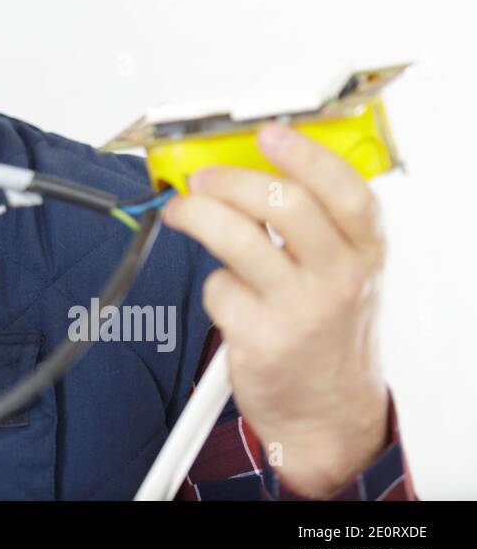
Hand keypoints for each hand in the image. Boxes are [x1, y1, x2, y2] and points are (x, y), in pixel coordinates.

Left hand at [160, 122, 390, 497]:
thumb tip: (246, 166)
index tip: (268, 134)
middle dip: (230, 180)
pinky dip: (213, 286)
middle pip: (283, 206)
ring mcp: (300, 310)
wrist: (327, 414)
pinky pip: (218, 288)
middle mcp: (339, 279)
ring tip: (183, 212)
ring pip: (236, 240)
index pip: (345, 191)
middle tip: (203, 177)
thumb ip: (314, 224)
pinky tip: (228, 298)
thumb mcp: (343, 273)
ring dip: (198, 216)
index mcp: (364, 252)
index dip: (305, 156)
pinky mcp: (261, 338)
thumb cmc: (328, 330)